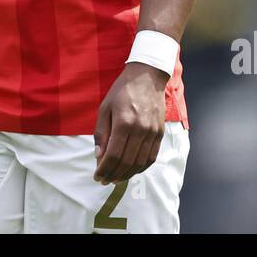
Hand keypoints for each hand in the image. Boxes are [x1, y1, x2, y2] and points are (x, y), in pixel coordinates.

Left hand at [93, 63, 167, 184]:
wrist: (147, 76)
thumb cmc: (122, 90)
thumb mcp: (105, 108)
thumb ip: (101, 133)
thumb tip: (99, 156)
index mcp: (124, 122)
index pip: (113, 155)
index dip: (104, 169)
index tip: (97, 176)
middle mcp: (140, 129)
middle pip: (126, 162)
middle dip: (113, 175)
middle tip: (104, 180)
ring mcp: (152, 132)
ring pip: (140, 163)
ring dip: (127, 175)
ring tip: (116, 178)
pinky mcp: (160, 133)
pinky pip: (151, 157)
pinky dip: (140, 168)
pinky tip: (131, 170)